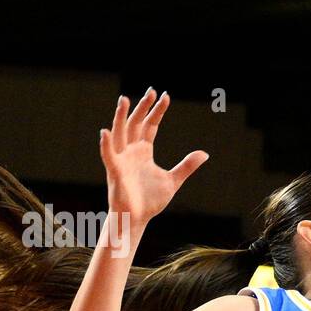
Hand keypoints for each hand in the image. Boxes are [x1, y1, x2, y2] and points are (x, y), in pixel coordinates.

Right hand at [99, 89, 207, 225]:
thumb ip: (187, 166)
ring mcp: (121, 160)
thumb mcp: (173, 180)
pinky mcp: (115, 172)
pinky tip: (105, 132)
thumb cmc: (150, 200)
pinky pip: (108, 156)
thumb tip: (204, 153)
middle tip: (151, 91)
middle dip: (142, 108)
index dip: (157, 111)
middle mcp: (131, 152)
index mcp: (143, 151)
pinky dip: (106, 144)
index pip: (150, 126)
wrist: (137, 218)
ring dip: (121, 117)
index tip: (165, 97)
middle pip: (135, 124)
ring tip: (125, 100)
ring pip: (120, 133)